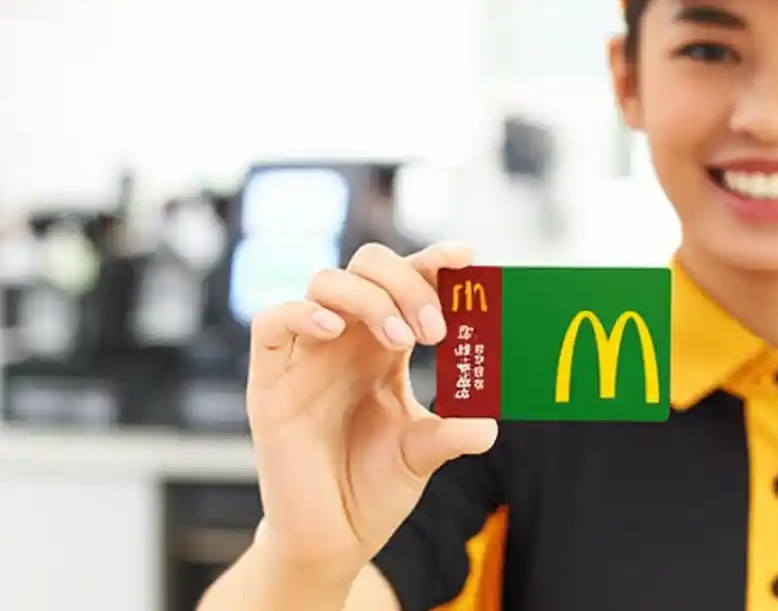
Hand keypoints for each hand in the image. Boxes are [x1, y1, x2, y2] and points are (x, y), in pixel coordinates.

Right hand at [245, 241, 497, 577]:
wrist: (333, 537)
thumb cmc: (374, 486)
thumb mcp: (423, 453)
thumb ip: (453, 433)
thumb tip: (489, 425)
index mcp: (384, 345)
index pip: (406, 280)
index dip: (432, 261)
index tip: (467, 258)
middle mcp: (346, 340)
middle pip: (367, 267)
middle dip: (407, 281)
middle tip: (437, 329)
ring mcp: (306, 357)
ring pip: (325, 282)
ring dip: (371, 298)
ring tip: (404, 340)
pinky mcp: (270, 383)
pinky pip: (271, 323)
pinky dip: (301, 313)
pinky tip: (334, 329)